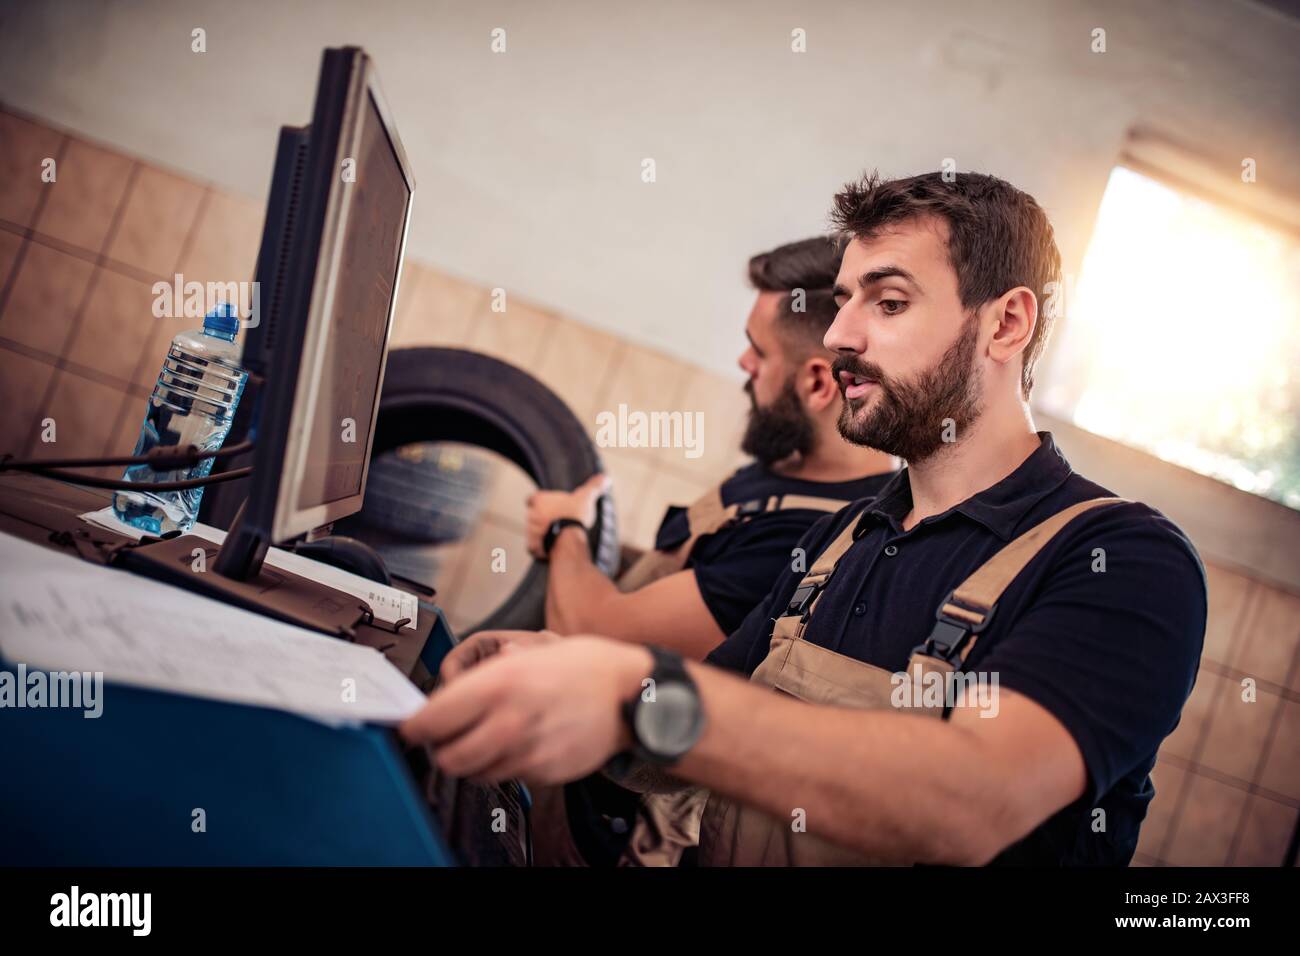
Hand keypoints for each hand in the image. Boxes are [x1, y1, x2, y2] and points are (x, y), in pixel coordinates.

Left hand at [400, 636, 652, 784]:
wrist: (629, 693)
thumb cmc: (581, 666)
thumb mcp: (528, 651)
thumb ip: (484, 675)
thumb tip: (445, 694)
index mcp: (500, 682)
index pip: (433, 719)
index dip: (416, 725)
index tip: (412, 725)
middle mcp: (510, 720)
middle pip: (448, 757)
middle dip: (441, 748)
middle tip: (445, 736)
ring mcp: (528, 751)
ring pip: (475, 772)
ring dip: (472, 760)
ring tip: (487, 737)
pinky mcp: (544, 772)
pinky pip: (508, 777)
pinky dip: (505, 766)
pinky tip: (520, 743)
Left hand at [525, 473, 609, 557]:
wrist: (568, 539)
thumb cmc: (574, 516)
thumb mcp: (586, 497)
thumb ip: (594, 487)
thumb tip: (605, 478)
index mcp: (540, 500)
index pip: (532, 498)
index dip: (539, 502)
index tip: (547, 505)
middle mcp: (531, 515)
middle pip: (533, 516)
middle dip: (542, 519)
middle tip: (557, 522)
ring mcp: (530, 532)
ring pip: (532, 532)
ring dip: (541, 534)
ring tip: (557, 536)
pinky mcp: (533, 546)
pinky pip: (534, 547)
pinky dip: (541, 548)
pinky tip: (551, 549)